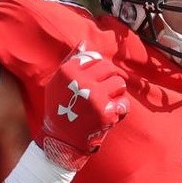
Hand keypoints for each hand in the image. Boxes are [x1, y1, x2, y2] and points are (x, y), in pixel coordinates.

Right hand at [38, 46, 128, 170]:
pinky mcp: (106, 113)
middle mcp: (82, 82)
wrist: (61, 139)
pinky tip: (109, 115)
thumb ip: (71, 60)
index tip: (94, 81)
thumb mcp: (57, 82)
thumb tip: (84, 42)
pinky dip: (120, 109)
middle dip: (109, 78)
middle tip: (103, 92)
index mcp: (68, 71)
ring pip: (119, 83)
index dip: (99, 69)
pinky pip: (124, 103)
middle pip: (110, 68)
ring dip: (116, 93)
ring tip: (106, 102)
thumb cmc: (59, 108)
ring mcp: (95, 98)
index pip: (95, 58)